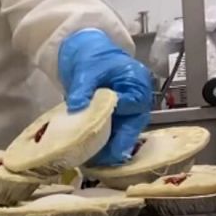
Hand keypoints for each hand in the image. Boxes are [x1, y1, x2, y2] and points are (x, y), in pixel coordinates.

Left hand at [59, 29, 153, 165]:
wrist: (88, 54)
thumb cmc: (92, 58)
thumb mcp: (85, 70)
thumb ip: (83, 89)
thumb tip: (77, 107)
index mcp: (136, 82)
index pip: (132, 105)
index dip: (119, 120)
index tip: (102, 136)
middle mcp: (138, 98)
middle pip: (133, 125)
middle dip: (119, 144)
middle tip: (103, 160)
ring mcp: (129, 108)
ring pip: (126, 132)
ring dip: (112, 147)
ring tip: (96, 161)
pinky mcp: (119, 116)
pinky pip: (117, 133)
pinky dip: (107, 143)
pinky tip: (94, 155)